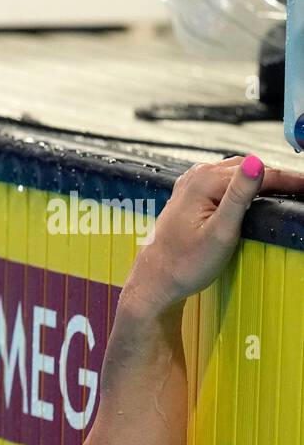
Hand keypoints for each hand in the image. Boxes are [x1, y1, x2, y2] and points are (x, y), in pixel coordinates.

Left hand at [123, 155, 303, 315]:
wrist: (155, 281)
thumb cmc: (185, 264)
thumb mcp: (220, 232)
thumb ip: (239, 196)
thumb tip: (256, 163)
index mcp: (205, 180)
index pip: (258, 173)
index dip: (290, 180)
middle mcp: (196, 175)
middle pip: (248, 168)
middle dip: (277, 177)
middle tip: (302, 190)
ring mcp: (190, 184)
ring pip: (236, 173)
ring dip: (261, 179)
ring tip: (287, 190)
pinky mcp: (189, 195)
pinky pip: (223, 181)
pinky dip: (243, 185)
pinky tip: (255, 193)